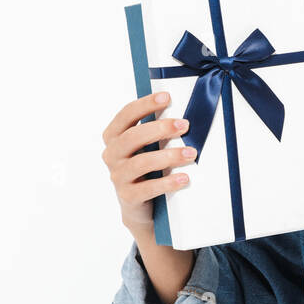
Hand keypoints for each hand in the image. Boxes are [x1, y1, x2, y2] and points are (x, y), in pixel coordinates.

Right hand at [101, 91, 194, 241]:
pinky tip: (184, 178)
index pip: (126, 115)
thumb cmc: (147, 169)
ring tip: (191, 153)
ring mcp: (118, 176)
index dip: (145, 104)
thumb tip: (183, 115)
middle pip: (132, 137)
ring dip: (169, 156)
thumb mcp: (149, 147)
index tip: (167, 97)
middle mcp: (112, 155)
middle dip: (160, 128)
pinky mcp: (128, 196)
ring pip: (141, 162)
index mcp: (115, 137)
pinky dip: (168, 182)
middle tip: (185, 125)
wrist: (140, 206)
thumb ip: (157, 131)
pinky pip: (148, 188)